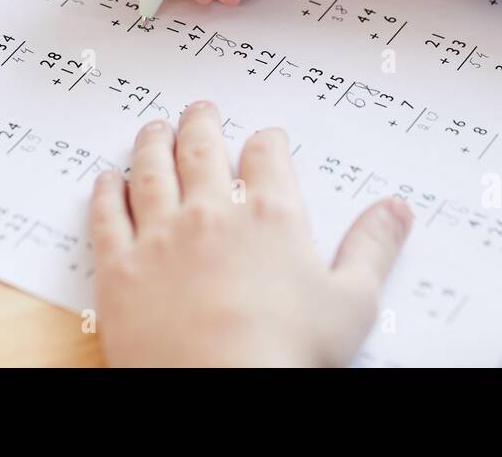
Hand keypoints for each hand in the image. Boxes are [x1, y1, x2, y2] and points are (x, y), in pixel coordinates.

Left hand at [88, 101, 412, 366]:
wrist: (219, 391)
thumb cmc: (288, 354)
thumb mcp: (352, 303)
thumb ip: (373, 248)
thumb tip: (396, 210)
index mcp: (271, 216)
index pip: (267, 156)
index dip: (267, 141)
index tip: (266, 139)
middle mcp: (211, 213)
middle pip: (202, 149)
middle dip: (201, 123)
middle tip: (200, 109)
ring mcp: (159, 237)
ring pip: (151, 171)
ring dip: (152, 143)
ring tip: (153, 128)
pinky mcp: (119, 269)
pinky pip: (106, 217)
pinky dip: (105, 192)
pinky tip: (107, 180)